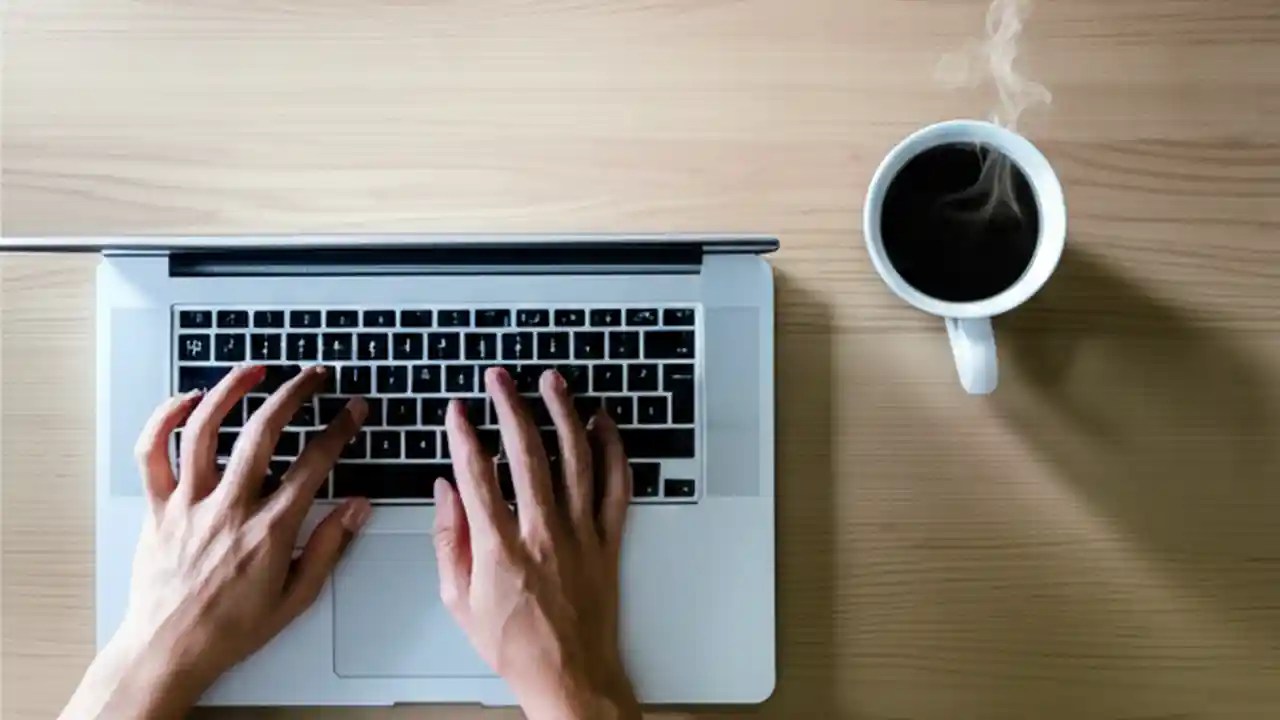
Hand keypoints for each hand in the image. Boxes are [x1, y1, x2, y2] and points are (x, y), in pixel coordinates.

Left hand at [61, 365, 371, 719]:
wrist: (168, 651)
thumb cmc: (230, 629)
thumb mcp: (296, 597)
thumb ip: (329, 547)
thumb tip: (356, 508)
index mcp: (267, 532)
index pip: (313, 465)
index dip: (339, 429)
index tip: (353, 409)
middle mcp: (227, 509)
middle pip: (262, 433)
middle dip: (295, 394)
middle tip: (313, 376)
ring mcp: (188, 504)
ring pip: (204, 430)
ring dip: (231, 391)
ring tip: (255, 369)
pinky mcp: (157, 508)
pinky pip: (152, 453)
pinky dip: (165, 419)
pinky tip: (187, 400)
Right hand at [434, 367, 639, 719]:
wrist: (569, 677)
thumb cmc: (514, 645)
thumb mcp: (458, 601)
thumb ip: (447, 541)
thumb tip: (445, 492)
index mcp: (500, 548)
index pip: (477, 474)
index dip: (464, 435)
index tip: (458, 410)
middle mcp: (542, 533)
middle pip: (527, 453)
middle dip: (510, 406)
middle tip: (500, 378)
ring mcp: (581, 533)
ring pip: (575, 458)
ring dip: (563, 413)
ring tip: (551, 381)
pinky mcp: (608, 540)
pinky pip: (616, 485)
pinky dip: (613, 449)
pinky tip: (602, 423)